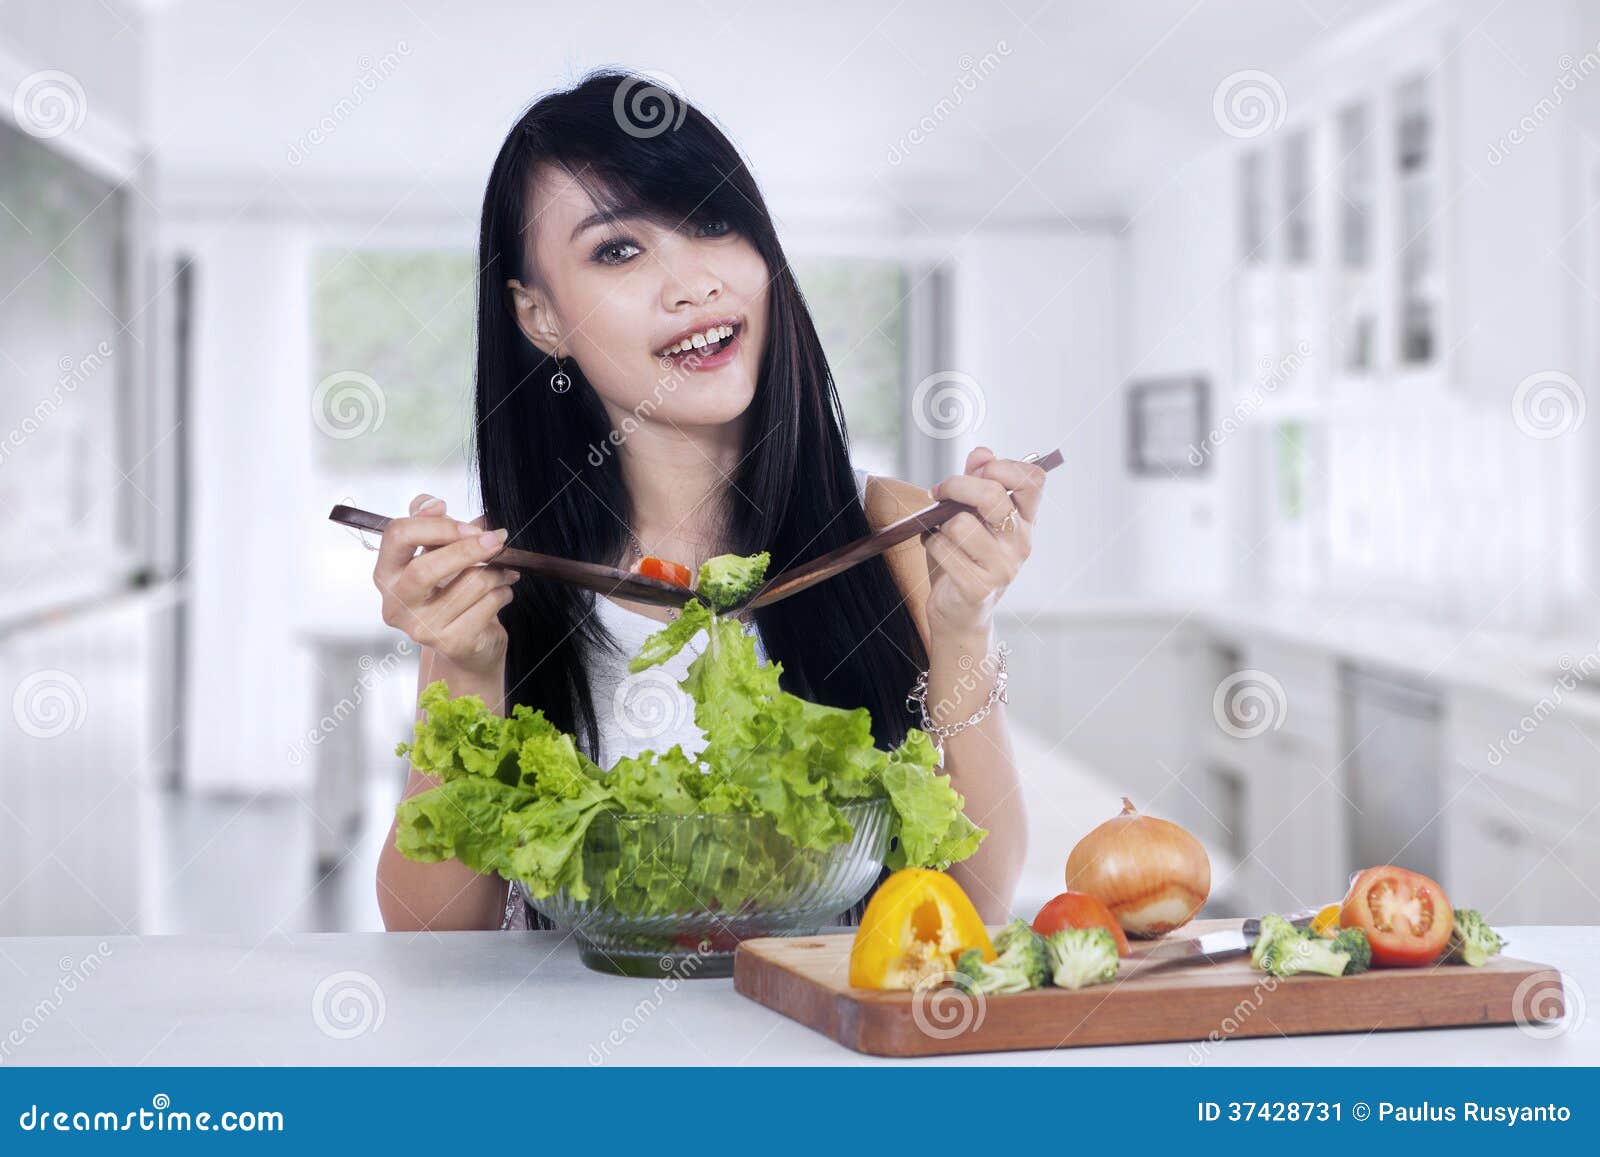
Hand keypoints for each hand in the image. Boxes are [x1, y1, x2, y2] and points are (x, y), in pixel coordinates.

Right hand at [373, 494, 520, 676]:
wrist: (465, 643)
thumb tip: (434, 504)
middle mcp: (396, 604)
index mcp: (386, 573)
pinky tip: (503, 592)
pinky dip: (503, 593)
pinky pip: (487, 605)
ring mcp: (421, 628)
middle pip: (426, 568)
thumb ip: (429, 521)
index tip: (469, 526)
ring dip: (497, 571)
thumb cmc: (448, 589)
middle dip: (468, 549)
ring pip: (469, 584)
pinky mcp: (450, 643)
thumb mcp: (434, 551)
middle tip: (497, 540)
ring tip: (505, 569)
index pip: (398, 535)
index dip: (438, 525)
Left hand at [920, 446, 1046, 637]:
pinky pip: (944, 548)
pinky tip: (935, 548)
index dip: (1003, 465)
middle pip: (992, 495)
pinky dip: (930, 542)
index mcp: (1024, 521)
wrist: (959, 615)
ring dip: (939, 522)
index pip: (1032, 479)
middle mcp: (1021, 542)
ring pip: (961, 523)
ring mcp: (1003, 567)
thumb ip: (977, 482)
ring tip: (938, 531)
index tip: (978, 469)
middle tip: (939, 491)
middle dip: (957, 485)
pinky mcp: (978, 587)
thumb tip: (982, 453)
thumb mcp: (972, 516)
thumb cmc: (964, 559)